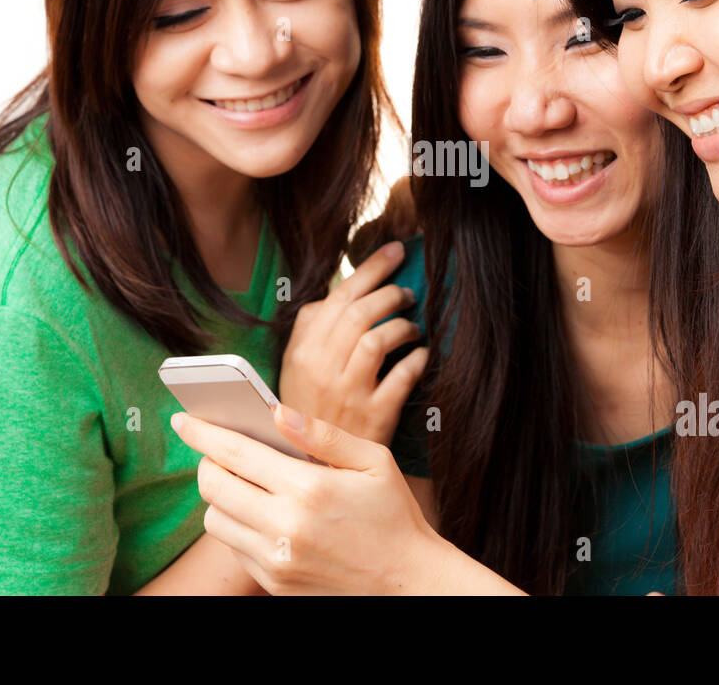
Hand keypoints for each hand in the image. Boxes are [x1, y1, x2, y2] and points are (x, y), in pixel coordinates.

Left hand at [172, 405, 442, 594]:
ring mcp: (277, 561)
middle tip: (219, 452)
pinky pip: (234, 548)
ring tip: (245, 484)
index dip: (204, 432)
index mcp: (309, 489)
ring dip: (221, 497)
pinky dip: (238, 527)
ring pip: (215, 520)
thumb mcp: (374, 462)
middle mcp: (285, 527)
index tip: (183, 419)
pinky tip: (262, 515)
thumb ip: (323, 434)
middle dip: (208, 462)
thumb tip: (277, 411)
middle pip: (214, 486)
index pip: (236, 453)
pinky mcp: (274, 585)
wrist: (408, 585)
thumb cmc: (394, 516)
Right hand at [278, 240, 427, 444]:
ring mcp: (347, 393)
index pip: (339, 295)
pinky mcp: (373, 417)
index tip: (395, 251)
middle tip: (407, 292)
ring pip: (378, 339)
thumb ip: (314, 327)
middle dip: (390, 292)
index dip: (371, 268)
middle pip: (360, 313)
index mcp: (302, 350)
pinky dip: (416, 360)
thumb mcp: (297, 366)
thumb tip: (343, 289)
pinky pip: (401, 377)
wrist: (314, 467)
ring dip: (402, 325)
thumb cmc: (310, 410)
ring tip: (413, 325)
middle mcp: (321, 368)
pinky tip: (422, 355)